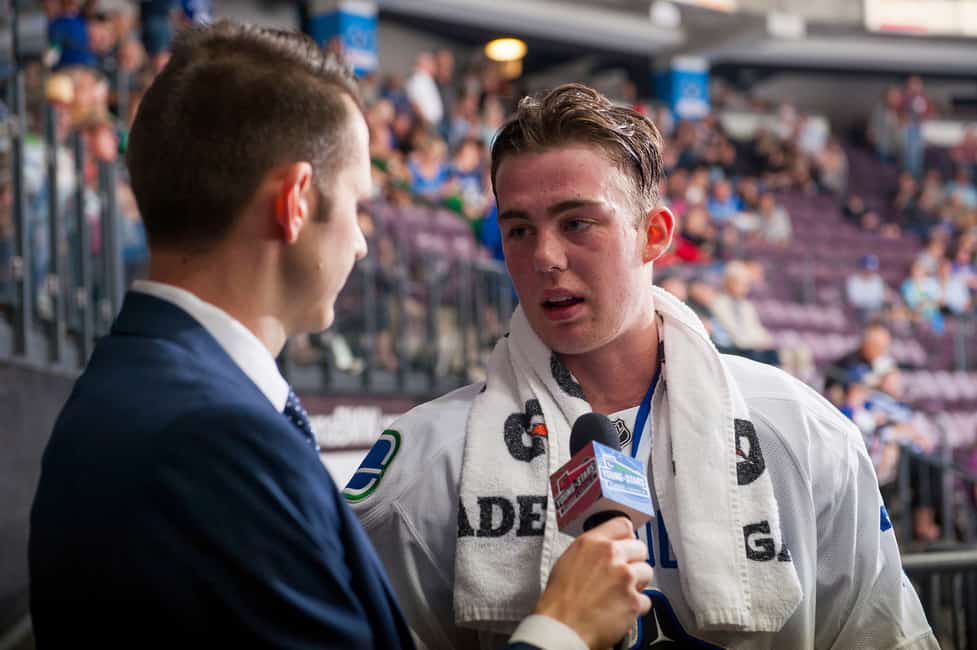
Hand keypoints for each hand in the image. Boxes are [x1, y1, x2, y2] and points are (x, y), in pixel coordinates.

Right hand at [533, 517, 652, 649]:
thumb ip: (591, 550)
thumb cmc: (559, 599)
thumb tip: (606, 549)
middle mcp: (610, 555)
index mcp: (592, 543)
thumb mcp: (568, 560)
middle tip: (623, 574)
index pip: (622, 525)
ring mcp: (625, 577)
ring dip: (638, 583)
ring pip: (647, 572)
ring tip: (621, 593)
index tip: (627, 545)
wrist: (560, 627)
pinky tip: (620, 610)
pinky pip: (646, 600)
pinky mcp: (634, 600)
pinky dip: (635, 608)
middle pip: (640, 548)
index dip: (626, 537)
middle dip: (634, 562)